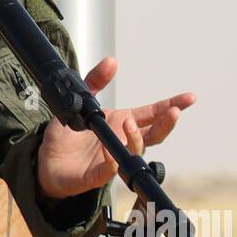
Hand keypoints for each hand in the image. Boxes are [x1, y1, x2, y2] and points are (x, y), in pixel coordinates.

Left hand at [35, 56, 195, 199]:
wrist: (47, 161)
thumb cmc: (68, 134)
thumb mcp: (80, 101)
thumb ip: (95, 81)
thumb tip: (111, 61)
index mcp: (122, 123)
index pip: (152, 114)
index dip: (170, 106)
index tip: (189, 98)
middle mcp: (122, 141)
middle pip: (153, 135)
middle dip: (166, 123)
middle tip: (174, 112)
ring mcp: (113, 159)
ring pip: (135, 152)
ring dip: (136, 138)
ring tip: (129, 123)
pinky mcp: (97, 175)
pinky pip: (110, 171)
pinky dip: (113, 162)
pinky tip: (111, 154)